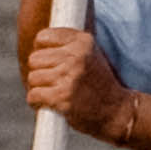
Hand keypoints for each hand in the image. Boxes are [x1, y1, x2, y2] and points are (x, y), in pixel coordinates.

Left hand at [20, 24, 138, 145]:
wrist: (117, 112)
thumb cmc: (100, 85)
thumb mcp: (91, 55)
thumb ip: (69, 45)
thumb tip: (38, 41)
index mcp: (83, 41)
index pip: (43, 37)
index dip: (41, 51)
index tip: (48, 63)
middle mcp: (76, 56)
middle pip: (34, 58)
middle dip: (39, 72)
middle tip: (52, 82)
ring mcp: (69, 76)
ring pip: (33, 77)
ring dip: (38, 88)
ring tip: (52, 93)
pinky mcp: (62, 97)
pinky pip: (33, 94)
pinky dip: (36, 102)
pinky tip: (47, 104)